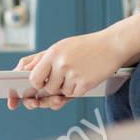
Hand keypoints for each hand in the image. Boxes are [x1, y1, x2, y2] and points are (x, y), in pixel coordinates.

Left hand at [6, 29, 132, 111]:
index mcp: (52, 54)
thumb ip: (45, 59)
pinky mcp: (85, 83)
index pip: (34, 77)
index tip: (41, 84)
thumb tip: (27, 72)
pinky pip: (75, 94)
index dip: (36, 84)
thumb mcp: (62, 46)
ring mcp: (73, 74)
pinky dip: (79, 89)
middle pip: (48, 89)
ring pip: (62, 93)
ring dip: (68, 88)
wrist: (112, 45)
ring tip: (78, 73)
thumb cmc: (86, 46)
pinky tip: (85, 77)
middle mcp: (61, 64)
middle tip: (63, 79)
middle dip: (53, 89)